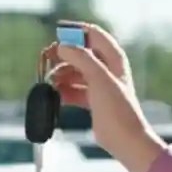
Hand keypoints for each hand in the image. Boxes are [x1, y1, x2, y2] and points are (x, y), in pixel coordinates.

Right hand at [44, 21, 166, 171]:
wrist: (125, 139)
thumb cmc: (117, 109)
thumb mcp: (99, 78)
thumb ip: (81, 58)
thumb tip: (62, 47)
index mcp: (113, 57)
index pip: (93, 34)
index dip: (74, 31)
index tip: (56, 35)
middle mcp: (107, 68)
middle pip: (80, 53)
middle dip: (63, 56)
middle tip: (46, 61)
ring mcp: (100, 85)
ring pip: (75, 72)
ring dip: (61, 75)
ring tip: (50, 83)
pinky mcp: (94, 101)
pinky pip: (74, 90)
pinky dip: (64, 91)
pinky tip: (55, 96)